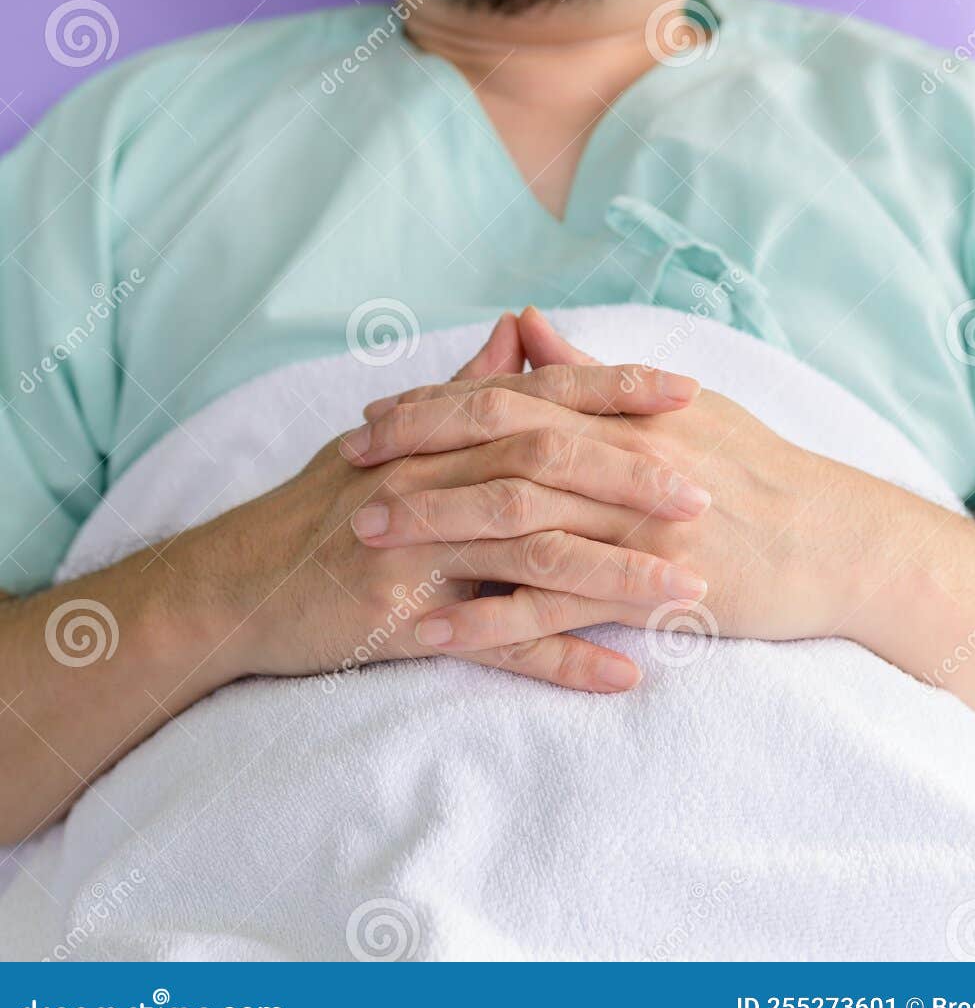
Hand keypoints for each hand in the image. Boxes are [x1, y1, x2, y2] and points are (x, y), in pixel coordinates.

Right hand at [189, 313, 707, 693]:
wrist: (233, 584)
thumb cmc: (320, 506)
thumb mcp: (389, 437)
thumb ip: (462, 386)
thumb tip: (518, 330)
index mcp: (436, 433)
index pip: (539, 396)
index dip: (615, 390)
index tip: (688, 391)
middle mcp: (429, 478)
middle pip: (546, 466)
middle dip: (633, 477)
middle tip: (708, 492)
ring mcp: (415, 549)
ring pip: (531, 554)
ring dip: (617, 573)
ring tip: (692, 589)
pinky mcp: (400, 619)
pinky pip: (493, 644)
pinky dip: (560, 660)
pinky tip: (624, 676)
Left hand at [349, 306, 908, 655]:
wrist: (835, 542)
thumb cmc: (757, 470)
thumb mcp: (677, 408)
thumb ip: (590, 374)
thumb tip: (526, 324)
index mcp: (620, 413)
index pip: (510, 395)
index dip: (435, 404)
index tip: (374, 416)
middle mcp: (619, 457)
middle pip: (498, 448)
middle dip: (415, 455)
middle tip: (343, 468)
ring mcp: (631, 523)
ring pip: (515, 522)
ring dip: (434, 529)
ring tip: (363, 541)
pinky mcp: (647, 588)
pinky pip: (553, 607)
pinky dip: (488, 620)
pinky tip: (431, 635)